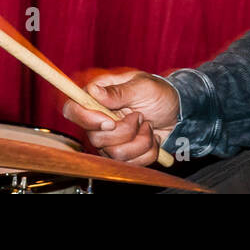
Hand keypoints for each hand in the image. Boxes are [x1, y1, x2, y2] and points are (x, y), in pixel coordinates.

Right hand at [60, 68, 180, 165]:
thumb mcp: (142, 86)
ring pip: (115, 154)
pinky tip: (151, 136)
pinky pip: (131, 162)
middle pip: (95, 138)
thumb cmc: (158, 93)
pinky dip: (148, 150)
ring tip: (148, 125)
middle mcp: (99, 119)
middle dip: (125, 131)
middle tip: (140, 116)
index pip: (72, 110)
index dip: (86, 119)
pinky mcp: (124, 153)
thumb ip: (117, 91)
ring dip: (140, 141)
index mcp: (98, 98)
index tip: (110, 121)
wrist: (176, 111)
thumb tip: (93, 90)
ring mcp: (110, 139)